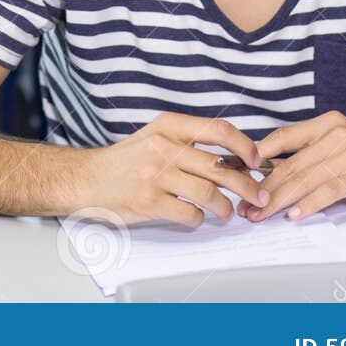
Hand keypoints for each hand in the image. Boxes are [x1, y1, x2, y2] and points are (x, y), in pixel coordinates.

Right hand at [75, 112, 266, 227]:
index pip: (219, 130)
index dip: (245, 146)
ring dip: (226, 208)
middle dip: (248, 186)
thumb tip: (235, 159)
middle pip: (220, 168)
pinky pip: (190, 214)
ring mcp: (156, 175)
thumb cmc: (126, 160)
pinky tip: (195, 216)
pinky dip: (199, 219)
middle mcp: (163, 147)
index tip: (257, 161)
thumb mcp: (156, 137)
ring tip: (228, 212)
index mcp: (169, 126)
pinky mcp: (149, 202)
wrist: (87, 178)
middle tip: (259, 197)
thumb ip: (189, 142)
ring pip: (210, 194)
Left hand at [243, 111, 345, 221]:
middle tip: (245, 207)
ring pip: (304, 178)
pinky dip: (309, 204)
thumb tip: (268, 176)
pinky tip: (294, 215)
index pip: (281, 139)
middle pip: (290, 163)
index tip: (235, 176)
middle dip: (263, 188)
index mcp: (327, 123)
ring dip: (279, 200)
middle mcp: (337, 132)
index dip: (255, 160)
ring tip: (261, 215)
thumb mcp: (341, 154)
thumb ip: (310, 160)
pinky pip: (328, 190)